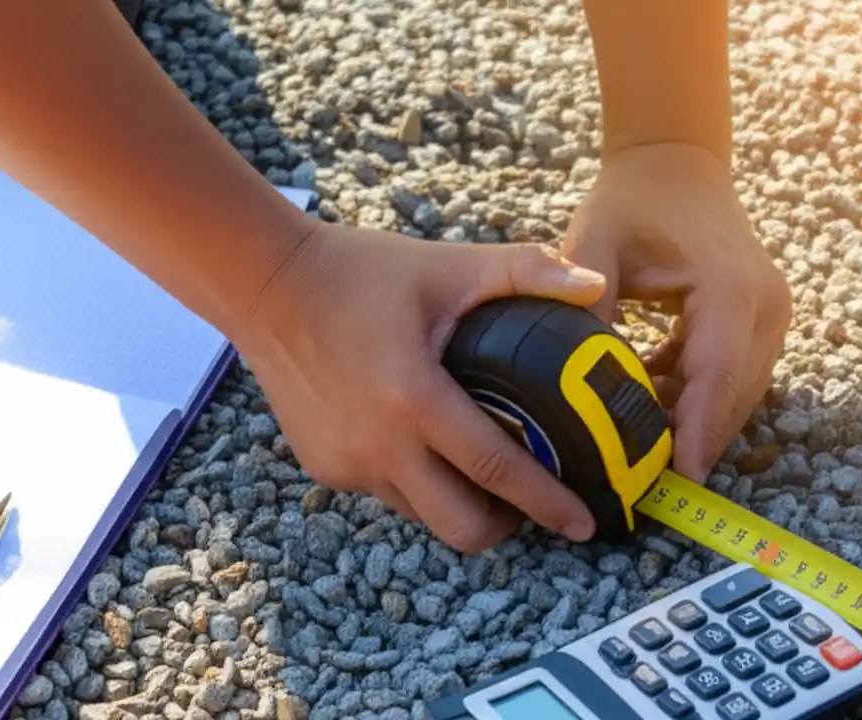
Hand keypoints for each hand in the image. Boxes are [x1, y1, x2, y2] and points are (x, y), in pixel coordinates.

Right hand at [234, 223, 607, 552]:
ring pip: (423, 515)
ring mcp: (347, 464)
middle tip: (532, 500)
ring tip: (483, 471)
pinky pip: (386, 494)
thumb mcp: (447, 265)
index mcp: (414, 399)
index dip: (548, 503)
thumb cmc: (358, 273)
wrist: (264, 286)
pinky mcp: (324, 468)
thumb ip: (525, 271)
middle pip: (461, 526)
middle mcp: (379, 446)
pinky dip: (417, 483)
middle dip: (507, 525)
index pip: (497, 472)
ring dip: (460, 505)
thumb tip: (597, 285)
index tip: (584, 524)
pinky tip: (425, 445)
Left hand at [561, 142, 791, 481]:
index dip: (699, 433)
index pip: (717, 376)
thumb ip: (583, 300)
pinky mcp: (761, 323)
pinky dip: (691, 396)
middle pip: (733, 396)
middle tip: (638, 479)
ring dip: (690, 419)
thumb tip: (568, 374)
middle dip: (691, 440)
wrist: (677, 163)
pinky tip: (643, 400)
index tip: (680, 481)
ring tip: (631, 441)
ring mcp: (770, 316)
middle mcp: (765, 306)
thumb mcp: (595, 240)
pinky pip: (730, 378)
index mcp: (730, 287)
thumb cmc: (634, 198)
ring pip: (736, 394)